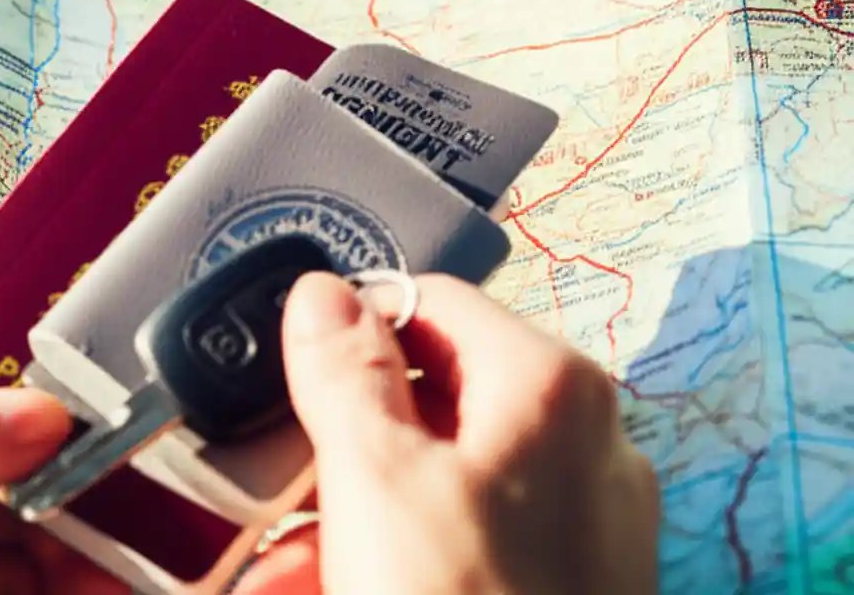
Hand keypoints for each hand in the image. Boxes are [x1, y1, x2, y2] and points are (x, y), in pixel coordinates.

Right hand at [234, 272, 659, 594]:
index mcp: (548, 389)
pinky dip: (396, 552)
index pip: (431, 305)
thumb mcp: (378, 483)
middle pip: (435, 395)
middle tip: (279, 486)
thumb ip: (345, 374)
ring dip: (353, 508)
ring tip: (295, 566)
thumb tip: (322, 294)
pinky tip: (342, 584)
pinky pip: (462, 537)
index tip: (285, 378)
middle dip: (342, 442)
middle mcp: (580, 442)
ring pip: (439, 475)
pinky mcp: (561, 578)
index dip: (349, 330)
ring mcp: (577, 518)